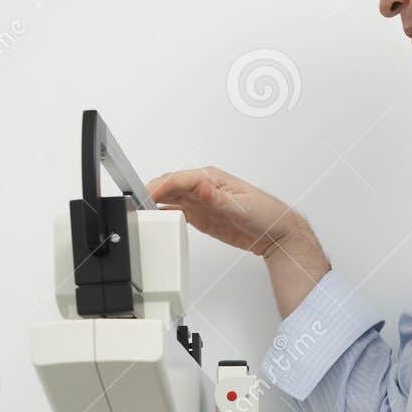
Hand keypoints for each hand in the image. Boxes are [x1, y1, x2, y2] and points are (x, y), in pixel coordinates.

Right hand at [146, 166, 325, 268]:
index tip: (146, 195)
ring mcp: (200, 202)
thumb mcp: (242, 206)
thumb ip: (217, 198)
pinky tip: (156, 219)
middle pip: (169, 186)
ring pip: (170, 198)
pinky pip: (177, 213)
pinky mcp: (200, 216)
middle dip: (151, 192)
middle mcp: (203, 187)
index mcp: (211, 178)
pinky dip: (165, 215)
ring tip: (141, 213)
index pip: (178, 179)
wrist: (275, 232)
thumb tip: (201, 185)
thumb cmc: (265, 214)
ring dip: (155, 204)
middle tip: (136, 205)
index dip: (160, 186)